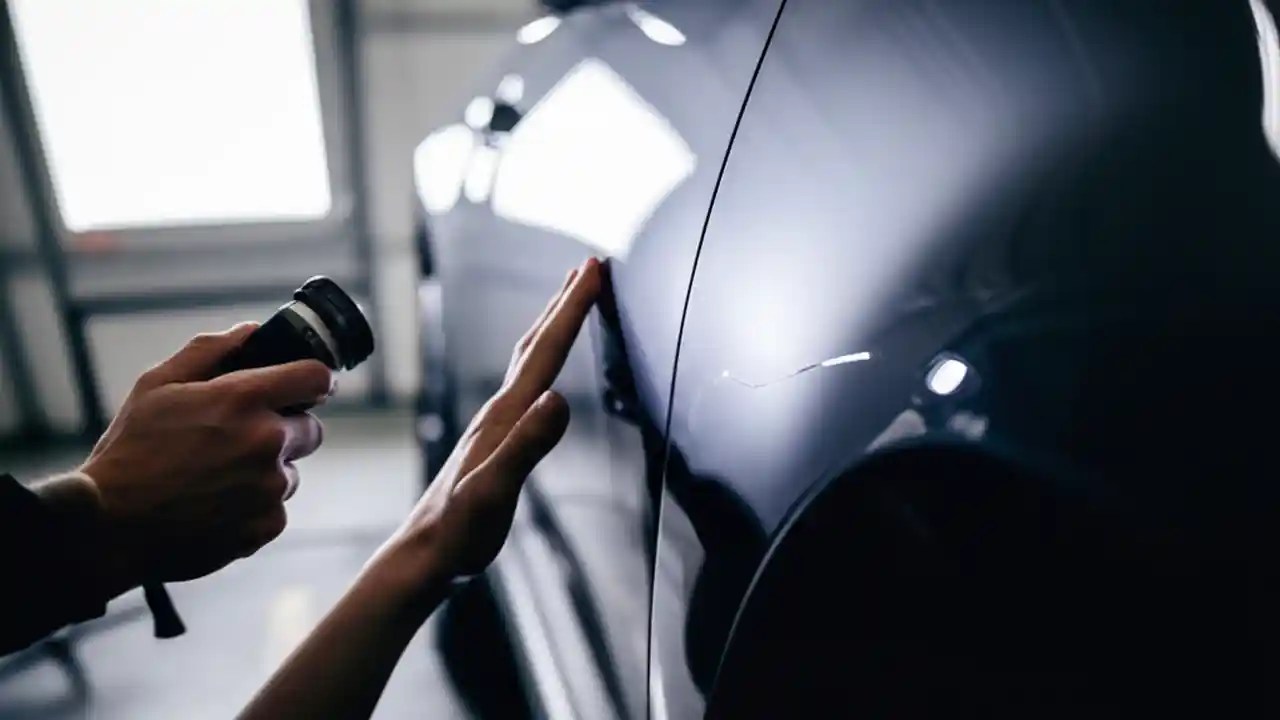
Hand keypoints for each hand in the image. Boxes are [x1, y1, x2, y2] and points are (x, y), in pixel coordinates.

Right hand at [78, 324, 332, 595]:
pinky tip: (216, 505)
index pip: (317, 377)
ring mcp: (269, 488)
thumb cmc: (130, 450)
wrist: (110, 527)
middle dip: (284, 429)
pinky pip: (276, 509)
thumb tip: (251, 331)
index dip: (313, 380)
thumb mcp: (157, 385)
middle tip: (241, 438)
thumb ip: (210, 351)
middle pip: (311, 428)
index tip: (303, 388)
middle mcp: (266, 441)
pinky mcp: (265, 525)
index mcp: (243, 399)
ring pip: (291, 472)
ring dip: (267, 471)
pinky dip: (255, 508)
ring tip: (217, 477)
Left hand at [375, 258, 600, 586]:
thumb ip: (527, 447)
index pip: (547, 351)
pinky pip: (527, 384)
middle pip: (537, 343)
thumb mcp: (495, 492)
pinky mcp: (497, 441)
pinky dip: (543, 361)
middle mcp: (500, 411)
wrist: (425, 555)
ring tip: (571, 301)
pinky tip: (545, 372)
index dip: (573, 309)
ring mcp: (496, 424)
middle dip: (566, 302)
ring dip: (553, 325)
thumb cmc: (459, 532)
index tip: (595, 270)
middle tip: (591, 265)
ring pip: (530, 360)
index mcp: (506, 416)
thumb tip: (558, 400)